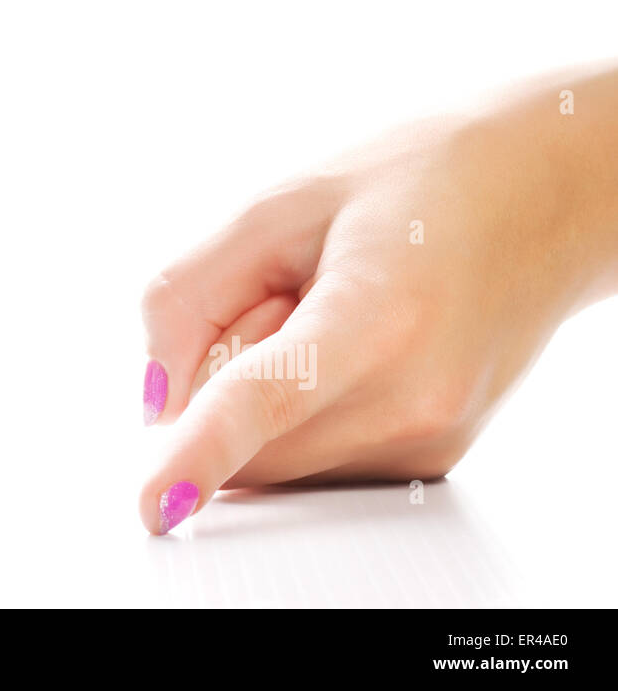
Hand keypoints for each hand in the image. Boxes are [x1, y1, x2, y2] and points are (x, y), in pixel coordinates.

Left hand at [139, 69, 617, 532]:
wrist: (535, 200)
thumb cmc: (412, 185)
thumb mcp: (275, 207)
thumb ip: (189, 296)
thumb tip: (155, 402)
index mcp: (379, 316)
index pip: (267, 400)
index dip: (200, 454)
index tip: (154, 505)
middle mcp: (415, 400)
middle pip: (248, 442)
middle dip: (225, 379)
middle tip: (292, 295)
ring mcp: (429, 441)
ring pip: (273, 463)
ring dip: (265, 398)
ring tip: (335, 314)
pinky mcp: (429, 463)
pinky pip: (311, 460)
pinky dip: (301, 413)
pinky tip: (356, 348)